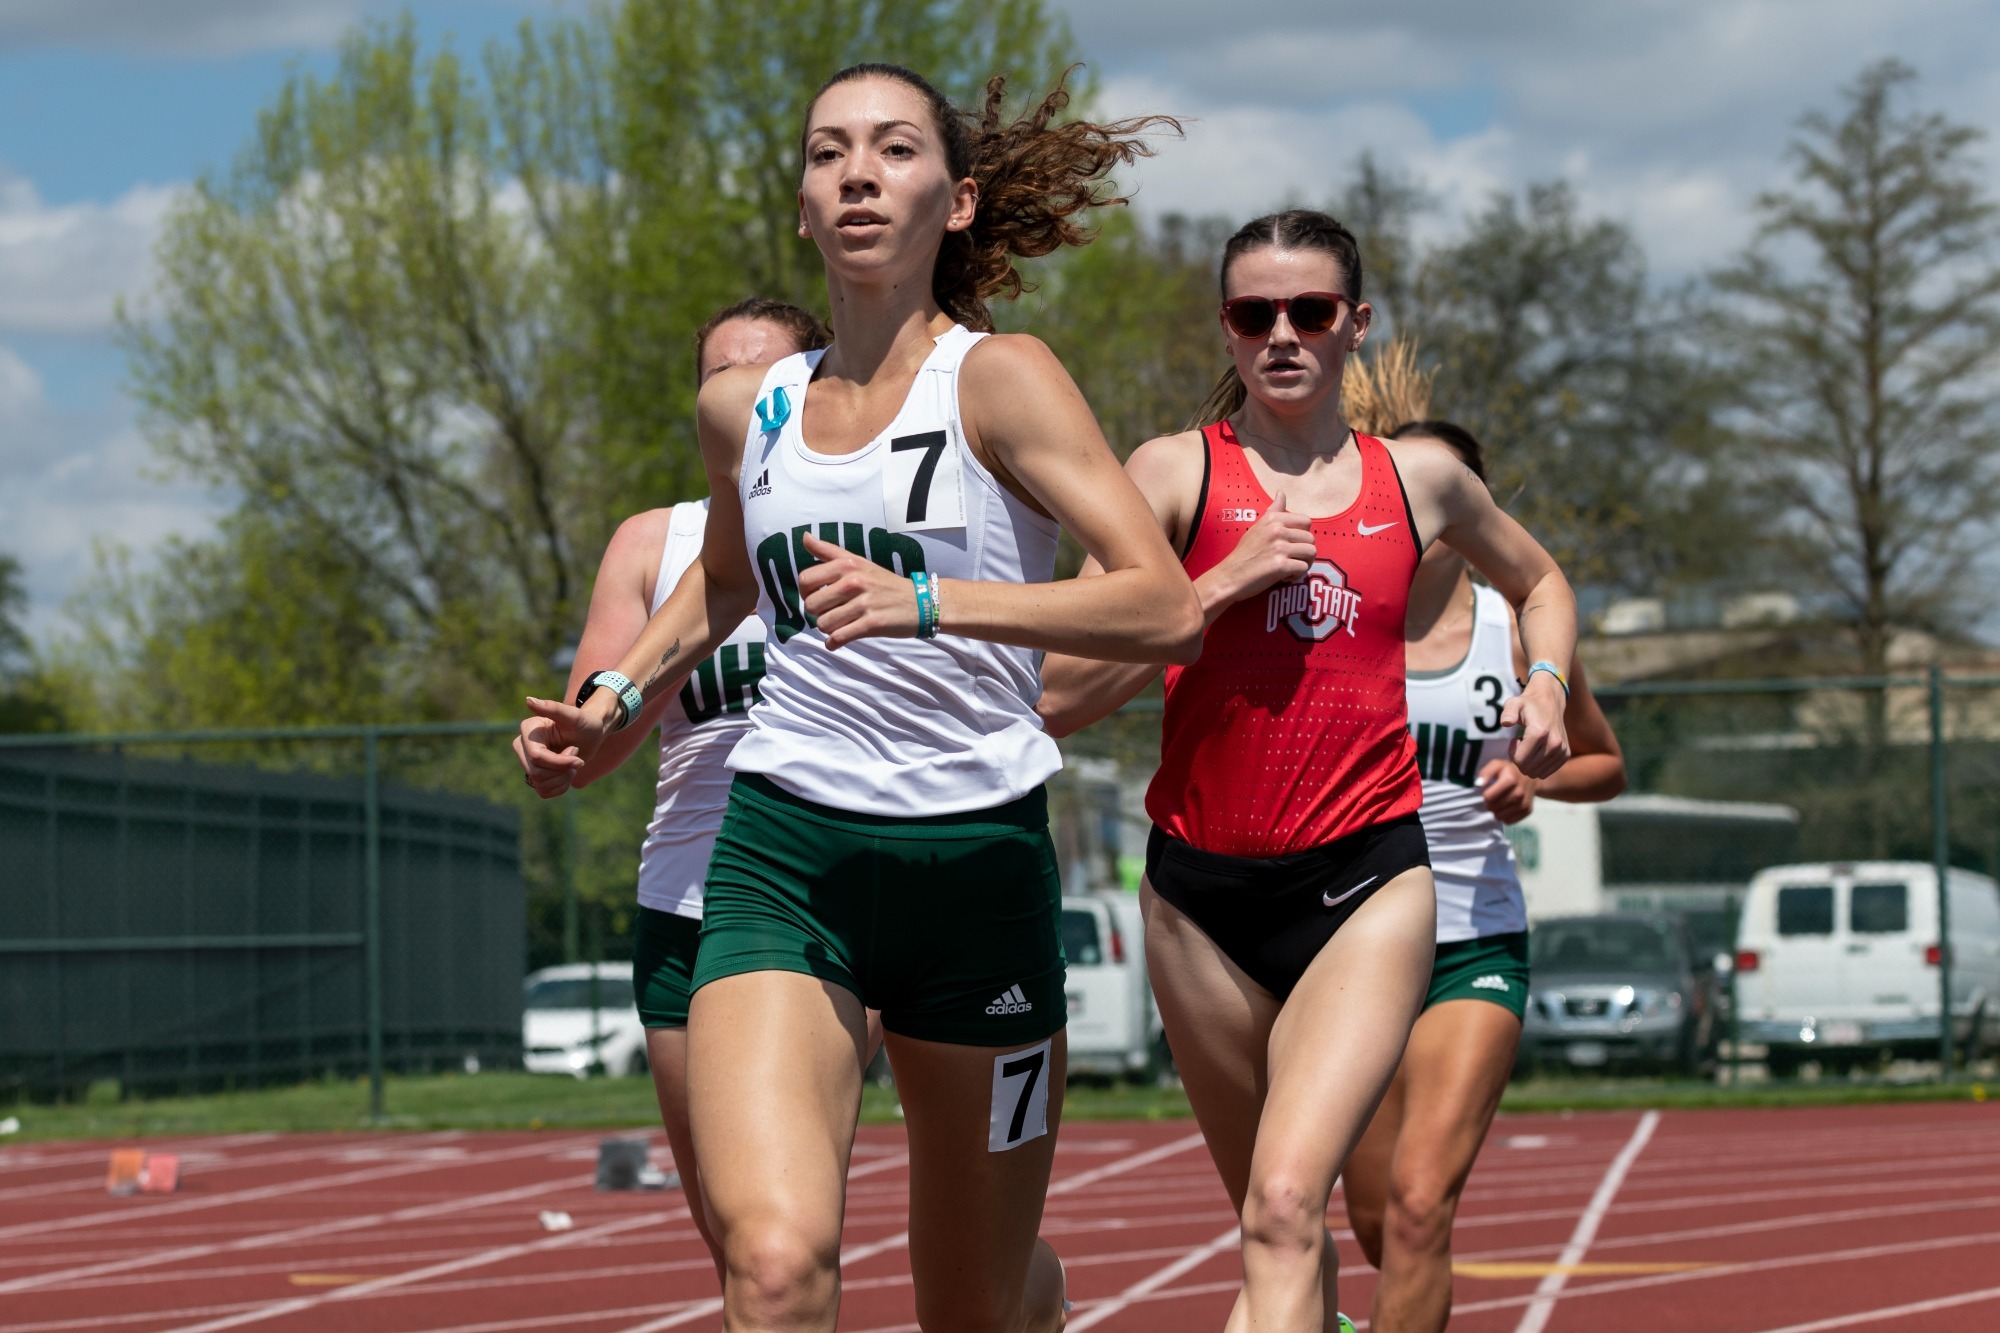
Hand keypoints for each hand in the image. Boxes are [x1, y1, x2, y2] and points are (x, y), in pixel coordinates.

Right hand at [511, 695, 609, 798]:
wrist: (590, 735)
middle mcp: (522, 746)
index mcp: (529, 729)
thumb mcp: (573, 716)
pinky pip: (544, 791)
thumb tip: (528, 700)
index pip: (536, 757)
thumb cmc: (584, 723)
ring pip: (540, 784)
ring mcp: (526, 761)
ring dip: (563, 778)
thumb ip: (553, 708)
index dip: (560, 762)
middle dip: (562, 770)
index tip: (578, 756)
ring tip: (572, 764)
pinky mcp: (534, 775)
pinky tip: (568, 773)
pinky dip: (560, 787)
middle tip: (576, 757)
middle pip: (537, 773)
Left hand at [798, 533, 919, 647]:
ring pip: (823, 624)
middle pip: (811, 605)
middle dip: (817, 613)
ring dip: (828, 628)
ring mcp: (863, 603)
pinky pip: (838, 638)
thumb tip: (804, 537)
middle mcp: (854, 581)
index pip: (805, 580)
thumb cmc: (883, 583)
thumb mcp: (858, 561)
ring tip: (840, 624)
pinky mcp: (871, 624)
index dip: (806, 592)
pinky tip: (838, 640)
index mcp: (847, 565)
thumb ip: (828, 551)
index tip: (818, 597)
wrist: (918, 602)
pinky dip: (834, 643)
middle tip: (831, 613)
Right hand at [1209, 491, 1314, 605]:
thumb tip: (1281, 492)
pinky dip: (1296, 575)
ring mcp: (1279, 547)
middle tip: (1290, 559)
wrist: (1229, 576)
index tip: (1290, 544)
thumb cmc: (1244, 553)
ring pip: (1311, 552)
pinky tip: (1283, 576)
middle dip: (1304, 551)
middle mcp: (1277, 530)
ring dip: (1304, 563)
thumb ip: (1273, 511)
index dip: (1302, 535)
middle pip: (1311, 538)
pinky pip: (1303, 568)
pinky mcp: (1280, 565)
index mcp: (1273, 519)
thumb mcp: (1257, 527)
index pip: (1306, 521)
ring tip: (1289, 567)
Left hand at [1476, 758, 1536, 823]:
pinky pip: (1509, 821)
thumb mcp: (1497, 765)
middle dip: (1489, 804)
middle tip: (1493, 798)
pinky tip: (1506, 808)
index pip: (1489, 797)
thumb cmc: (1509, 771)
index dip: (1485, 795)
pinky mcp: (1527, 811)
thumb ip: (1486, 772)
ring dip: (1496, 812)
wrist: (1531, 777)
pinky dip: (1504, 816)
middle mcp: (1519, 793)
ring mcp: (1524, 803)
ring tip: (1499, 803)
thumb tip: (1479, 784)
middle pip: (1494, 808)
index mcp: (1510, 780)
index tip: (1488, 791)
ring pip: (1500, 816)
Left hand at [1502, 673, 1570, 778]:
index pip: (1520, 761)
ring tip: (1530, 746)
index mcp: (1539, 732)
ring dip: (1529, 762)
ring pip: (1536, 773)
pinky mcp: (1566, 755)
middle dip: (1519, 759)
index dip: (1512, 753)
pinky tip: (1538, 750)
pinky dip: (1539, 765)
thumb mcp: (1514, 703)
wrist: (1550, 702)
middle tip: (1521, 743)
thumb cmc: (1528, 705)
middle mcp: (1554, 743)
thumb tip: (1506, 723)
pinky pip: (1546, 773)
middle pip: (1527, 769)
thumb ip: (1508, 712)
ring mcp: (1562, 750)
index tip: (1515, 739)